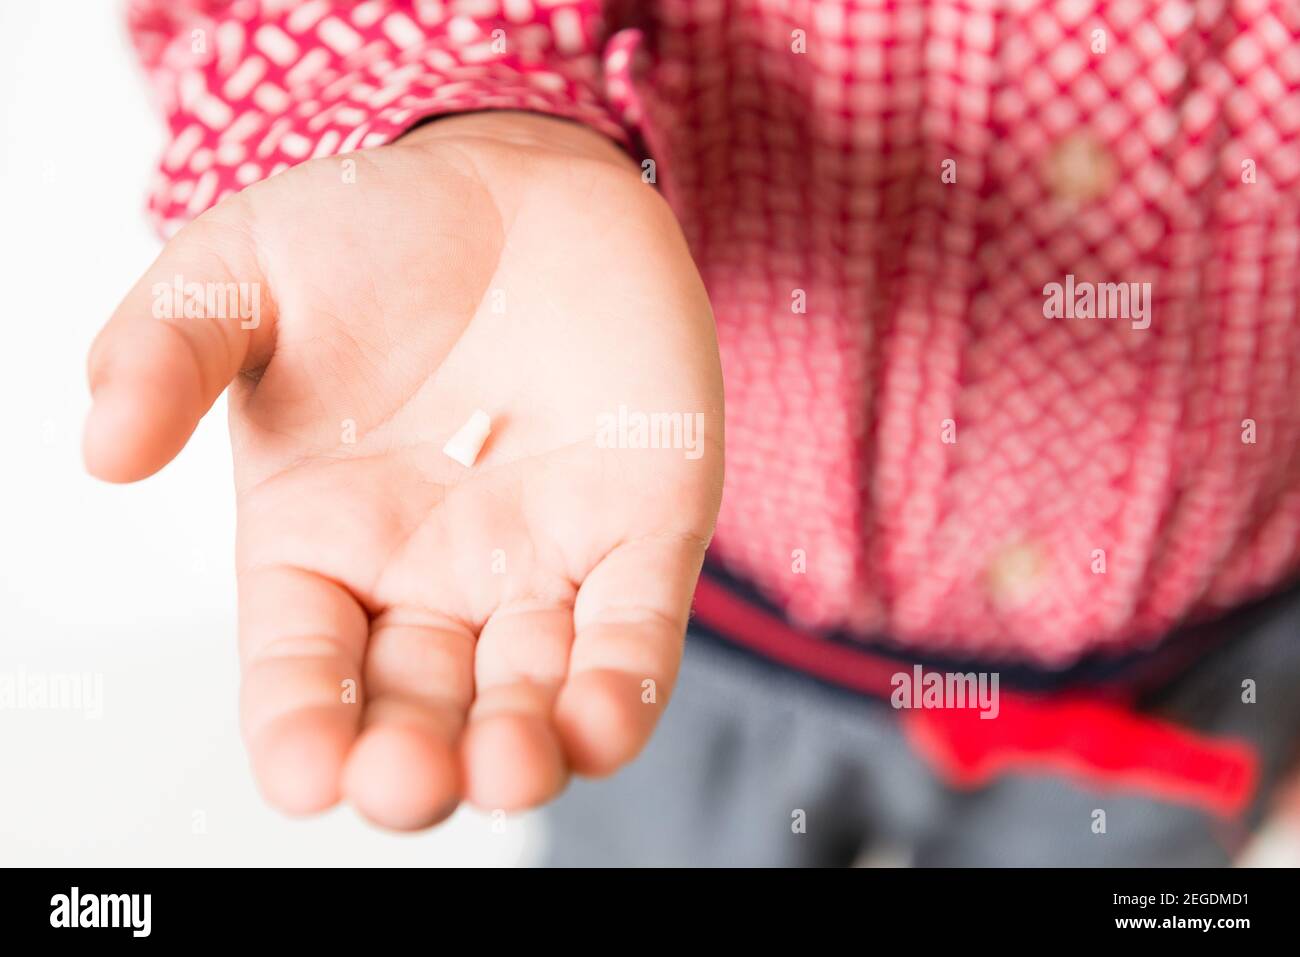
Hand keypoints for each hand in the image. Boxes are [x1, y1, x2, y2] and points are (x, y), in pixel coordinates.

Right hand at [84, 112, 723, 828]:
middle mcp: (432, 575)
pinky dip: (624, 685)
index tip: (306, 772)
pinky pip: (633, 629)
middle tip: (407, 781)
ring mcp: (542, 561)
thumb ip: (163, 352)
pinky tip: (602, 725)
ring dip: (522, 752)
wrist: (518, 180)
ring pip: (530, 692)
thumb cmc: (371, 233)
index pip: (302, 669)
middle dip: (413, 759)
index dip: (300, 728)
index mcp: (322, 543)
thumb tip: (103, 448)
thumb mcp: (240, 276)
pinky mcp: (639, 528)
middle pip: (418, 707)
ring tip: (509, 773)